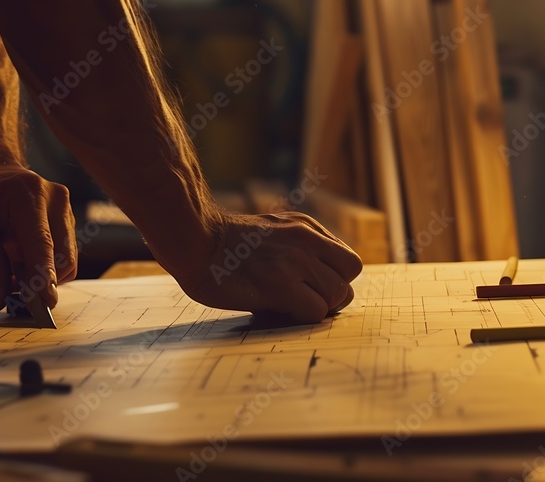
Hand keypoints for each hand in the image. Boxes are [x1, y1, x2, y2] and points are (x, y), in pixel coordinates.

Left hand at [0, 162, 76, 310]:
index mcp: (29, 196)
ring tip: (13, 269)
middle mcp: (56, 200)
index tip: (45, 303)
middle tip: (14, 291)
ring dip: (44, 276)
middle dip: (42, 281)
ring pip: (67, 260)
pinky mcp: (69, 221)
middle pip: (63, 256)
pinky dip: (46, 268)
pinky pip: (65, 255)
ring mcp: (67, 210)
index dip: (44, 275)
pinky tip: (23, 261)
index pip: (42, 243)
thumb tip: (0, 299)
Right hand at [167, 212, 362, 322]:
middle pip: (349, 278)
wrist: (195, 243)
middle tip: (305, 300)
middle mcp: (306, 242)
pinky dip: (303, 316)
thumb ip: (298, 248)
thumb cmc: (225, 245)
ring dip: (317, 307)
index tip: (313, 287)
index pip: (347, 260)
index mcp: (305, 228)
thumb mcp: (272, 231)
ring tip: (290, 305)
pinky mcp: (281, 286)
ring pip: (337, 296)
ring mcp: (295, 263)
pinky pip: (316, 311)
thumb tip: (318, 281)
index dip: (335, 279)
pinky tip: (280, 309)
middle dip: (332, 294)